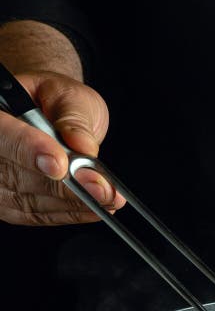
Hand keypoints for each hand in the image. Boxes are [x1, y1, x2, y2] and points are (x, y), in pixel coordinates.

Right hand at [0, 70, 124, 224]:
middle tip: (100, 189)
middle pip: (15, 174)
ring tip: (108, 200)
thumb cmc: (56, 100)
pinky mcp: (7, 201)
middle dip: (62, 187)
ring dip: (71, 204)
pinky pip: (34, 213)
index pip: (2, 134)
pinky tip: (95, 208)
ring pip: (26, 199)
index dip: (28, 150)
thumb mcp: (69, 96)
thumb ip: (74, 119)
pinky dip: (68, 213)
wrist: (51, 114)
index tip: (59, 165)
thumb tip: (82, 147)